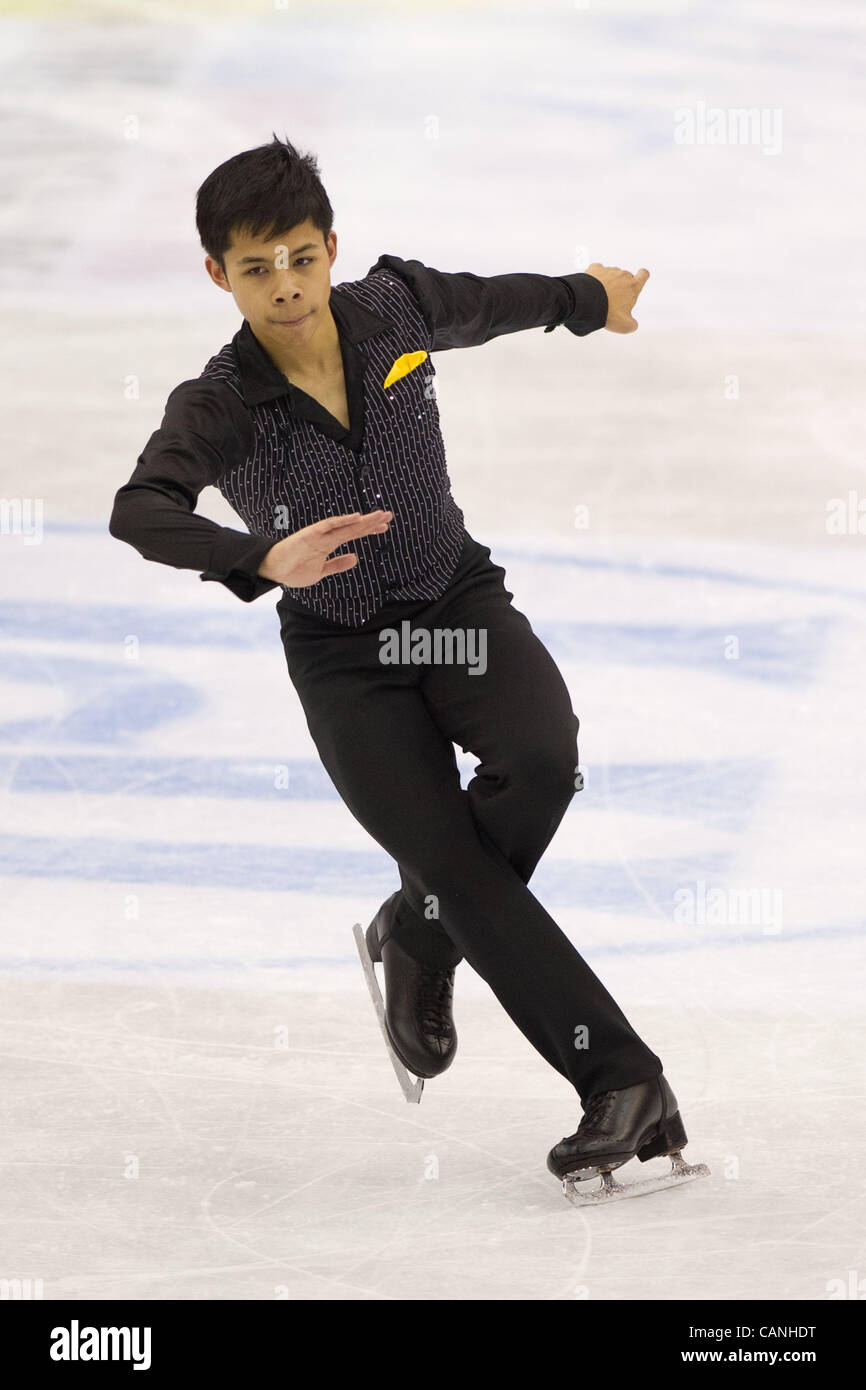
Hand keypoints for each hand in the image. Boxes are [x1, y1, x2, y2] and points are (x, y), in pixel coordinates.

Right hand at [258, 509, 392, 586]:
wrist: (273, 571)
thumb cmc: (294, 570)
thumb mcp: (321, 571)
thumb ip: (337, 564)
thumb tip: (355, 558)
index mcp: (330, 543)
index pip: (353, 534)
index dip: (369, 530)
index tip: (385, 528)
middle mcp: (327, 536)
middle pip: (353, 527)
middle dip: (371, 522)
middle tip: (389, 515)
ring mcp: (319, 535)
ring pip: (345, 526)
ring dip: (362, 520)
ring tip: (379, 515)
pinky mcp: (309, 535)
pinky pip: (328, 526)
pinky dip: (341, 521)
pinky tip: (355, 517)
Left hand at [585, 263, 649, 332]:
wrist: (586, 302)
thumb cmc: (608, 313)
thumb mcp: (624, 325)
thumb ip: (632, 324)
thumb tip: (633, 324)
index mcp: (633, 286)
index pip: (644, 274)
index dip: (642, 277)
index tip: (637, 282)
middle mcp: (623, 275)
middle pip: (626, 277)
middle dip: (621, 286)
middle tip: (612, 301)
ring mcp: (609, 270)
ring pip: (611, 275)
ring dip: (608, 283)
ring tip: (599, 297)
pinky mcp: (595, 268)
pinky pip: (598, 270)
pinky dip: (596, 276)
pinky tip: (591, 286)